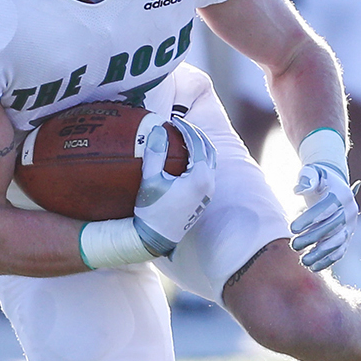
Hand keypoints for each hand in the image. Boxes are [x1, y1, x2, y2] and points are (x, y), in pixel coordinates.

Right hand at [132, 113, 215, 256]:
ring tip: (182, 137)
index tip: (173, 120)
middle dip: (195, 134)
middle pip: (208, 149)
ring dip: (199, 146)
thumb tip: (158, 129)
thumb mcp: (150, 179)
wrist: (155, 239)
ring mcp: (208, 193)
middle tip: (179, 125)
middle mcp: (209, 184)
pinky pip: (207, 171)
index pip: (196, 143)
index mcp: (199, 177)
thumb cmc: (152, 210)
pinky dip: (199, 158)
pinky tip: (184, 158)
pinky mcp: (203, 199)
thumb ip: (155, 153)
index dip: (185, 128)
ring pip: (210, 161)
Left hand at [290, 159, 358, 271]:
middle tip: (293, 245)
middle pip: (331, 228)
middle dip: (312, 238)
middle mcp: (350, 211)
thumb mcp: (313, 172)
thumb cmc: (318, 178)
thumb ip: (307, 178)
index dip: (309, 219)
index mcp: (342, 194)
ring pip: (337, 242)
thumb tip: (298, 190)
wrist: (333, 184)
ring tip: (303, 260)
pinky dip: (327, 260)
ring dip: (320, 254)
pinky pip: (340, 251)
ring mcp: (350, 225)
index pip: (325, 209)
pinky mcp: (348, 236)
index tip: (291, 228)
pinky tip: (313, 267)